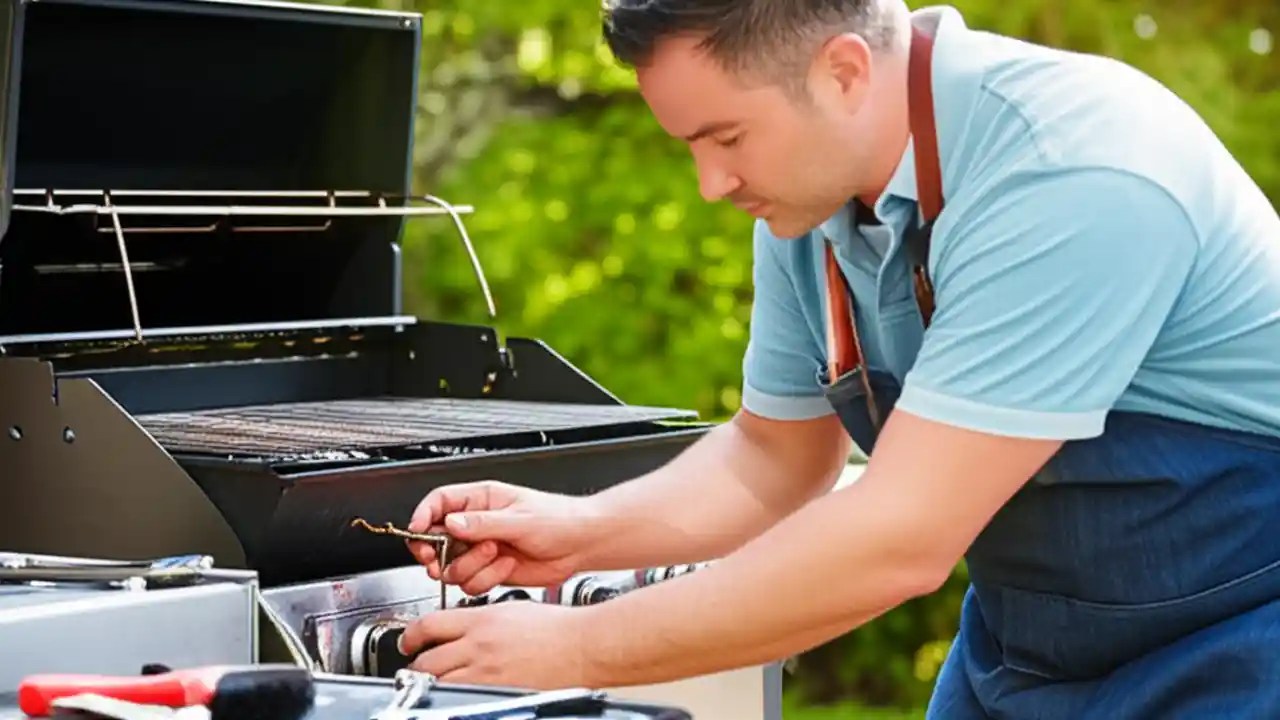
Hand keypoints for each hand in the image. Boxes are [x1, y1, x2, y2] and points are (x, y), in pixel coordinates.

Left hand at [400, 601, 591, 689]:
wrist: (581, 646)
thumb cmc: (557, 628)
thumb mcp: (512, 609)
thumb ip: (481, 619)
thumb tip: (461, 628)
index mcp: (482, 620)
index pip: (429, 624)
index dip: (410, 635)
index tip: (409, 640)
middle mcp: (479, 646)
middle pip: (426, 659)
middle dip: (415, 663)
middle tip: (416, 664)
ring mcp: (486, 673)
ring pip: (438, 682)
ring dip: (430, 682)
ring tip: (432, 681)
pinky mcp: (496, 692)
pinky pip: (460, 695)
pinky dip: (452, 693)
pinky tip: (458, 690)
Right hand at [406, 480, 594, 594]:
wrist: (581, 545)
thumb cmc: (559, 520)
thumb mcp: (520, 519)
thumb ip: (483, 523)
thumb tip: (451, 523)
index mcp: (482, 500)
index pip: (440, 502)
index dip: (423, 515)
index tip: (418, 531)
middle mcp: (477, 524)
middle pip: (435, 538)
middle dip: (435, 552)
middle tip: (438, 560)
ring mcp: (482, 549)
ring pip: (452, 565)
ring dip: (469, 566)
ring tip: (494, 555)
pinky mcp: (490, 570)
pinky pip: (470, 582)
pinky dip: (484, 580)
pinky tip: (505, 567)